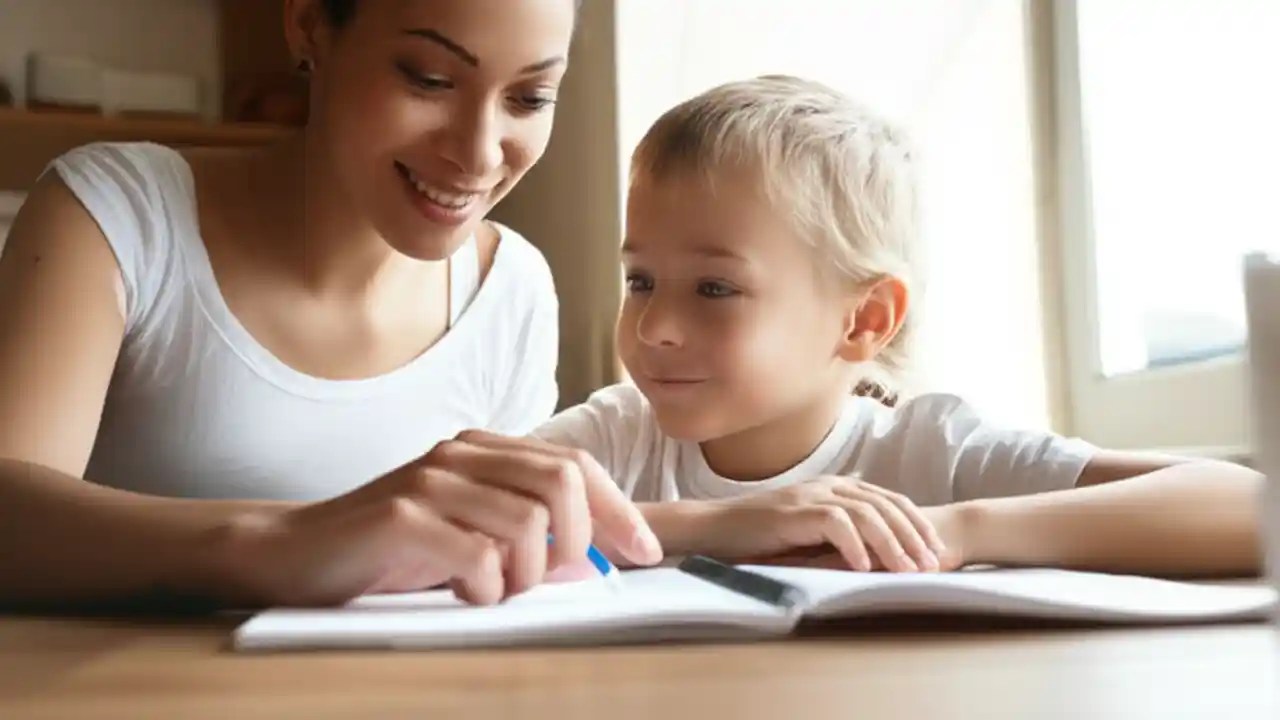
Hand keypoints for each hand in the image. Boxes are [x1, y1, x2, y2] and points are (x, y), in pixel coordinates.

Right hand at [214, 430, 662, 606]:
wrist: (295, 553)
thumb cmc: (387, 549)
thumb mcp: (466, 536)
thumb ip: (525, 538)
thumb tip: (590, 564)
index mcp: (481, 450)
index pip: (573, 466)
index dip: (618, 510)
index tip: (644, 554)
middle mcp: (460, 453)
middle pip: (562, 482)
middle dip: (580, 539)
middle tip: (554, 579)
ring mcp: (431, 479)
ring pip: (527, 524)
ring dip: (525, 575)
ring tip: (492, 590)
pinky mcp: (403, 515)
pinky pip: (480, 557)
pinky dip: (485, 589)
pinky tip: (461, 593)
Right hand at [701, 476, 947, 571]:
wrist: (716, 528)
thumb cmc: (760, 535)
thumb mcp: (808, 530)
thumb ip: (838, 533)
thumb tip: (878, 555)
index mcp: (835, 486)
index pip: (887, 499)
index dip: (915, 522)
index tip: (935, 548)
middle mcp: (828, 485)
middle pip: (884, 504)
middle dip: (913, 535)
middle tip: (932, 563)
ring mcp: (811, 495)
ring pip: (866, 514)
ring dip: (891, 544)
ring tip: (907, 571)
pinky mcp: (794, 512)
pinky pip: (835, 524)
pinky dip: (853, 545)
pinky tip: (864, 568)